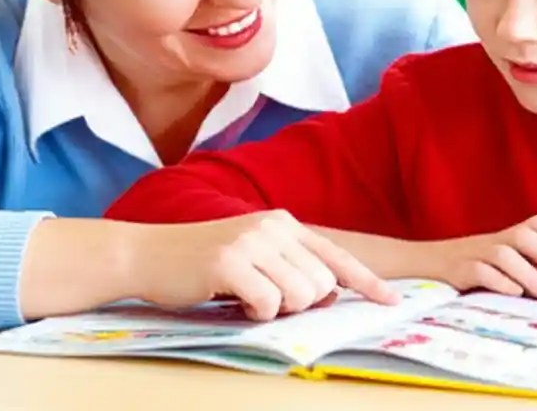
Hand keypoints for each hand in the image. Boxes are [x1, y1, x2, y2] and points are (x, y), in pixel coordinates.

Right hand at [127, 210, 400, 320]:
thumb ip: (289, 267)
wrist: (145, 254)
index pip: (337, 256)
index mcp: (283, 223)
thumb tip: (328, 295)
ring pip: (301, 294)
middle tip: (266, 301)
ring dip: (277, 310)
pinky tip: (234, 301)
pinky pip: (269, 303)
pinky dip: (256, 313)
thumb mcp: (251, 256)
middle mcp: (273, 226)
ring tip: (247, 299)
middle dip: (302, 304)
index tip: (392, 302)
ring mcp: (251, 241)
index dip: (367, 282)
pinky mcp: (230, 261)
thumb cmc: (199, 264)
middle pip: (323, 284)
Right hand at [424, 215, 536, 299]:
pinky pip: (479, 271)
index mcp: (508, 235)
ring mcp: (475, 253)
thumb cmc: (476, 264)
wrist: (428, 264)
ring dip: (529, 273)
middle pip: (524, 236)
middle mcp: (494, 239)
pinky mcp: (459, 270)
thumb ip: (531, 261)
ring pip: (504, 254)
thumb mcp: (504, 258)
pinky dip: (499, 282)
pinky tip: (516, 294)